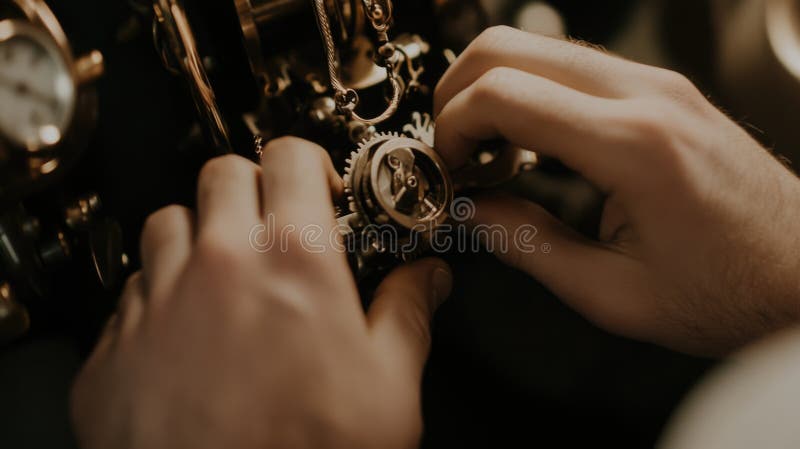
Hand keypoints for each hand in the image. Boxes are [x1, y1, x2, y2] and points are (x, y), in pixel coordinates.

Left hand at [70, 137, 451, 448]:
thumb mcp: (390, 386)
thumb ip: (409, 314)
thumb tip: (428, 280)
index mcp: (295, 260)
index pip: (290, 157)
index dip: (308, 164)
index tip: (317, 188)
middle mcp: (219, 265)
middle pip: (222, 173)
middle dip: (252, 188)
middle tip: (274, 227)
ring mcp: (158, 302)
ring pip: (168, 223)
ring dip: (200, 236)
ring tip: (228, 278)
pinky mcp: (114, 348)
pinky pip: (132, 292)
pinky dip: (160, 297)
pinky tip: (187, 336)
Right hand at [434, 26, 799, 355]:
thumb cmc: (728, 290)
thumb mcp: (612, 293)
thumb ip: (528, 246)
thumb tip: (472, 213)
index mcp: (634, 144)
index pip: (503, 93)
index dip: (452, 126)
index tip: (448, 166)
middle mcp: (647, 95)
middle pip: (509, 46)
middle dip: (458, 93)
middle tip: (455, 151)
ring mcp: (658, 84)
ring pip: (539, 47)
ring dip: (494, 91)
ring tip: (490, 155)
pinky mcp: (662, 92)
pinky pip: (572, 68)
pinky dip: (531, 94)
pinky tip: (531, 146)